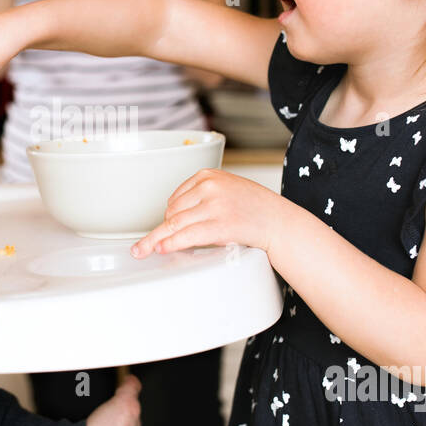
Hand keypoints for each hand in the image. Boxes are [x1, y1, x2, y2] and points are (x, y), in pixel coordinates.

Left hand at [129, 169, 284, 258]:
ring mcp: (214, 205)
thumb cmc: (255, 208)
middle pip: (173, 211)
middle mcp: (210, 187)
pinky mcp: (220, 225)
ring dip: (158, 239)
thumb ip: (203, 195)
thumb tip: (175, 215)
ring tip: (145, 249)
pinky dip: (170, 243)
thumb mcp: (227, 188)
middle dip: (164, 229)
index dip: (170, 216)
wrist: (280, 222)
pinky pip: (186, 236)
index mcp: (209, 175)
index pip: (176, 197)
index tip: (164, 228)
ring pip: (175, 224)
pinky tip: (161, 249)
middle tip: (151, 243)